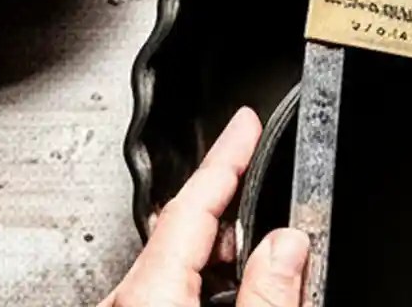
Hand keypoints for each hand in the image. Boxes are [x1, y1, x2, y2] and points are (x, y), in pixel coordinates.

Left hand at [101, 108, 310, 306]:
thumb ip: (268, 294)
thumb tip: (287, 244)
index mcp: (150, 298)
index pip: (190, 205)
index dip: (225, 156)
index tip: (245, 123)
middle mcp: (124, 303)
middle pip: (181, 230)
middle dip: (232, 210)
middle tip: (271, 197)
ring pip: (171, 262)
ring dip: (216, 256)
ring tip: (261, 267)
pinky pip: (158, 290)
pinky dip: (194, 282)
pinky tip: (227, 297)